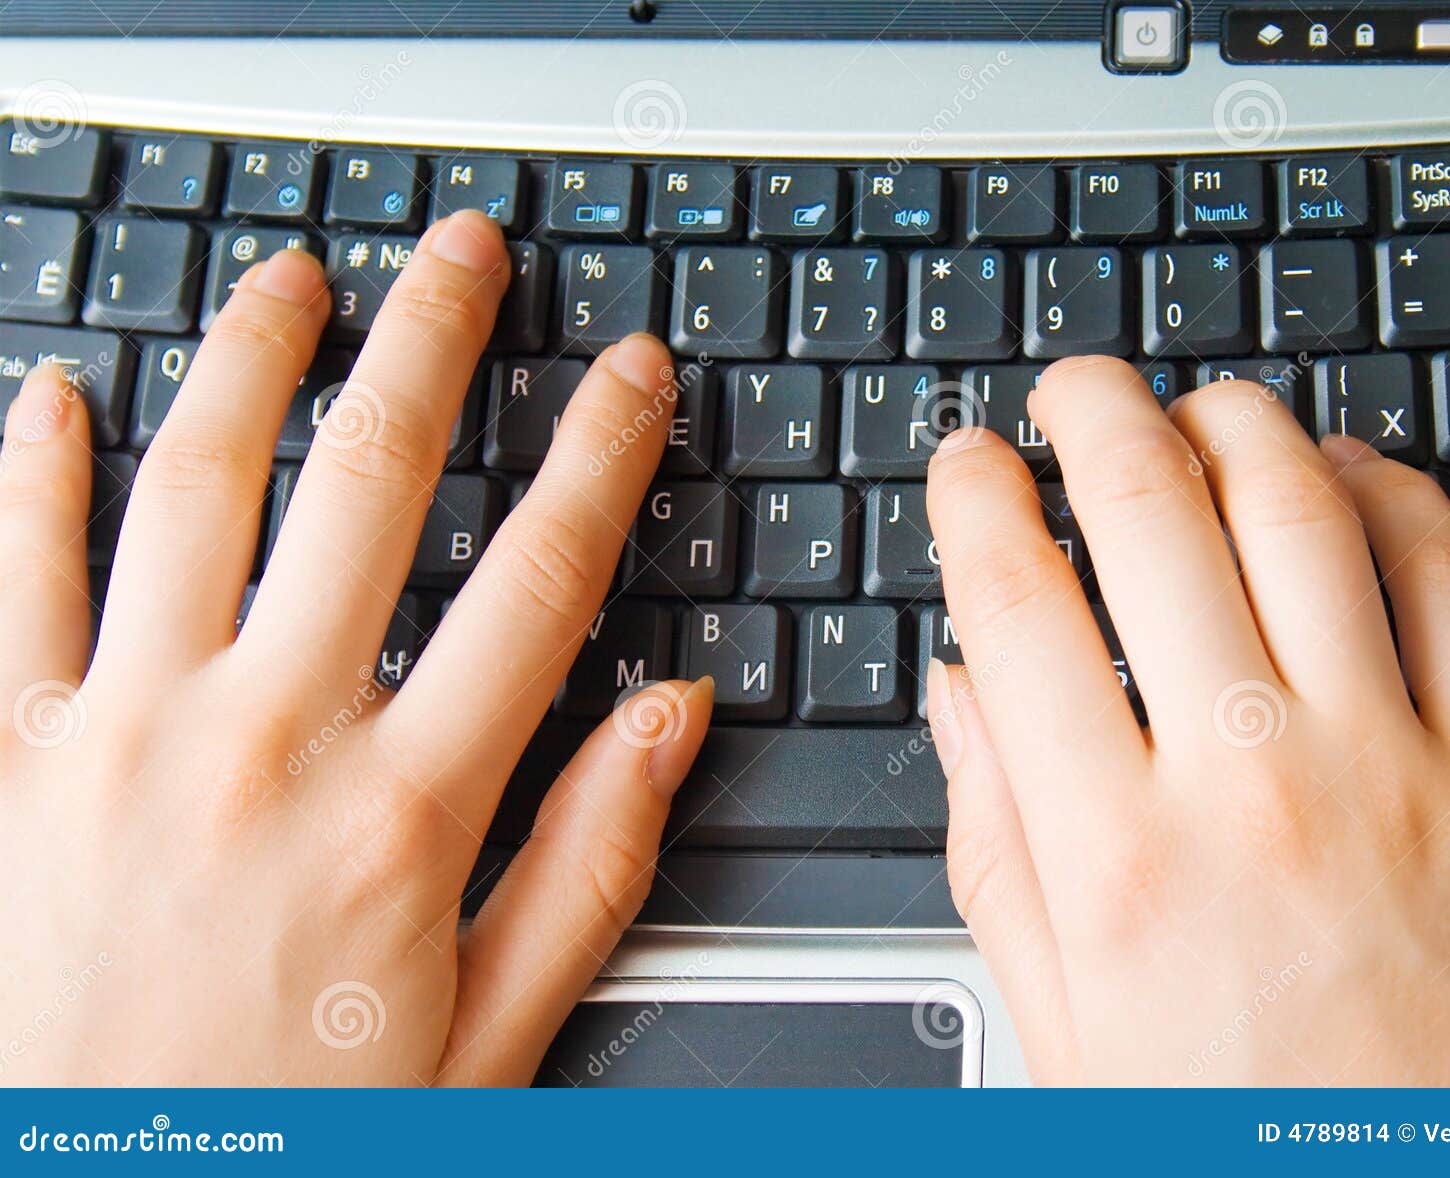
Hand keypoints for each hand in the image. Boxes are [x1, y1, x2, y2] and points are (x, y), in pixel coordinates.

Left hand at [0, 211, 709, 1085]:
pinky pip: (10, 581)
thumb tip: (672, 719)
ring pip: (194, 491)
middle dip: (432, 342)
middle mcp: (263, 745)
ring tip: (292, 277)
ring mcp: (121, 739)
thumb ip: (591, 861)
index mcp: (403, 812)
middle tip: (464, 252)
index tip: (629, 375)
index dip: (602, 455)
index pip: (540, 580)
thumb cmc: (302, 1130)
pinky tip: (52, 395)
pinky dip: (28, 476)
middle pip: (371, 485)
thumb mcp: (491, 1033)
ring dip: (251, 360)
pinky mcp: (4, 762)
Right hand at [926, 357, 1449, 1085]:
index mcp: (1116, 857)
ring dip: (1233, 422)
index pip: (1013, 604)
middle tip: (1070, 388)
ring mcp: (1386, 766)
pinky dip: (1392, 492)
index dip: (974, 495)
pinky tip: (1345, 471)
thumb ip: (996, 848)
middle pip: (1151, 516)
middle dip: (1091, 411)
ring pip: (1300, 511)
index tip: (967, 459)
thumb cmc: (1240, 1129)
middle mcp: (1247, 785)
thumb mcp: (1065, 1024)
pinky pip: (1449, 579)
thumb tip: (959, 694)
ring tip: (1194, 408)